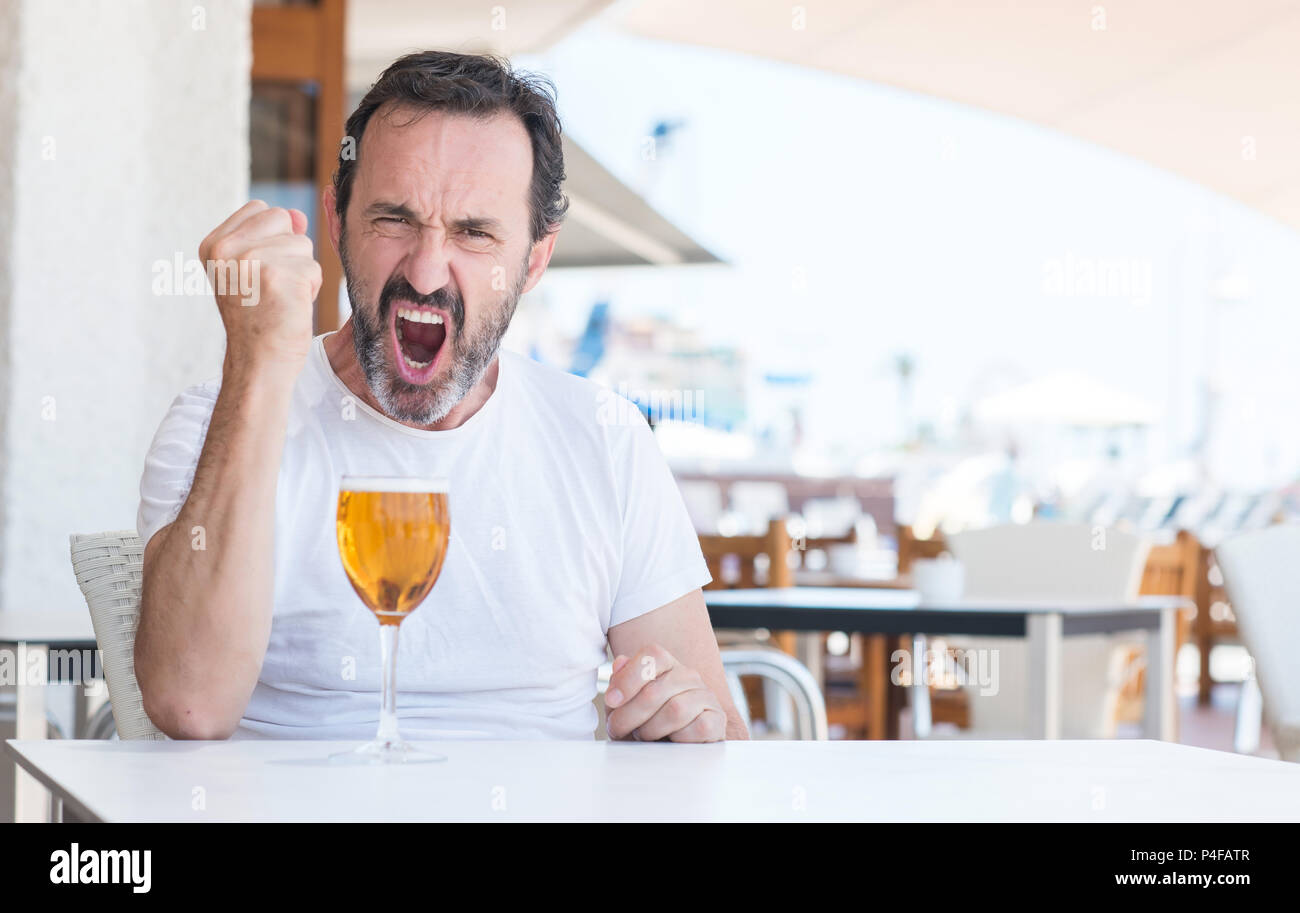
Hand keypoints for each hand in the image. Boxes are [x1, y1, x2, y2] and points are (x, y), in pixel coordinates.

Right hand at [199, 200, 321, 374]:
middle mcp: (227, 249)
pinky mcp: (279, 277)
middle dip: (289, 251)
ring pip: (302, 244)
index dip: (272, 237)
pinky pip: (314, 269)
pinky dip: (311, 290)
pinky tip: (290, 308)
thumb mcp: (251, 270)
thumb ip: (271, 236)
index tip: (259, 271)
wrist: (258, 362)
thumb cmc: (258, 318)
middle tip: (272, 285)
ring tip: (280, 298)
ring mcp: (252, 260)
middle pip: (283, 219)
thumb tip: (298, 215)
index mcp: (213, 244)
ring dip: (301, 273)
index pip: (259, 209)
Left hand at [603, 645, 726, 742]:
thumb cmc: (644, 725)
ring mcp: (706, 696)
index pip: (653, 655)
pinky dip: (678, 739)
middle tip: (618, 728)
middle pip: (656, 690)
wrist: (669, 754)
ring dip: (652, 729)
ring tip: (644, 735)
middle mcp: (688, 676)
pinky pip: (697, 727)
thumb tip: (619, 663)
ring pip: (675, 709)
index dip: (628, 678)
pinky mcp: (717, 720)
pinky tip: (671, 741)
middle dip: (630, 714)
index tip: (611, 700)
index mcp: (666, 665)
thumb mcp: (623, 706)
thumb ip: (619, 683)